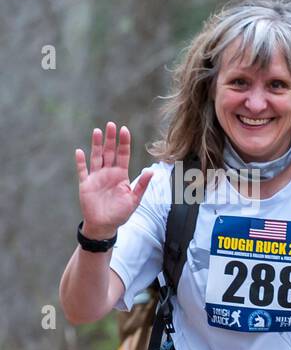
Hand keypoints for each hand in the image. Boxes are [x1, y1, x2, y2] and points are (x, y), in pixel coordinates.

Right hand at [75, 122, 153, 238]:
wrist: (105, 225)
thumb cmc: (121, 213)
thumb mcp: (134, 199)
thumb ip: (142, 185)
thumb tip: (152, 171)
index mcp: (121, 175)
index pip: (123, 155)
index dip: (124, 143)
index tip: (125, 130)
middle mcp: (108, 173)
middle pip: (109, 152)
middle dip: (111, 139)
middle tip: (111, 124)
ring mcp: (96, 177)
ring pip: (96, 157)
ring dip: (96, 144)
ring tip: (97, 131)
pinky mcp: (86, 184)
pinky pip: (82, 170)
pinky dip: (81, 162)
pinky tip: (79, 151)